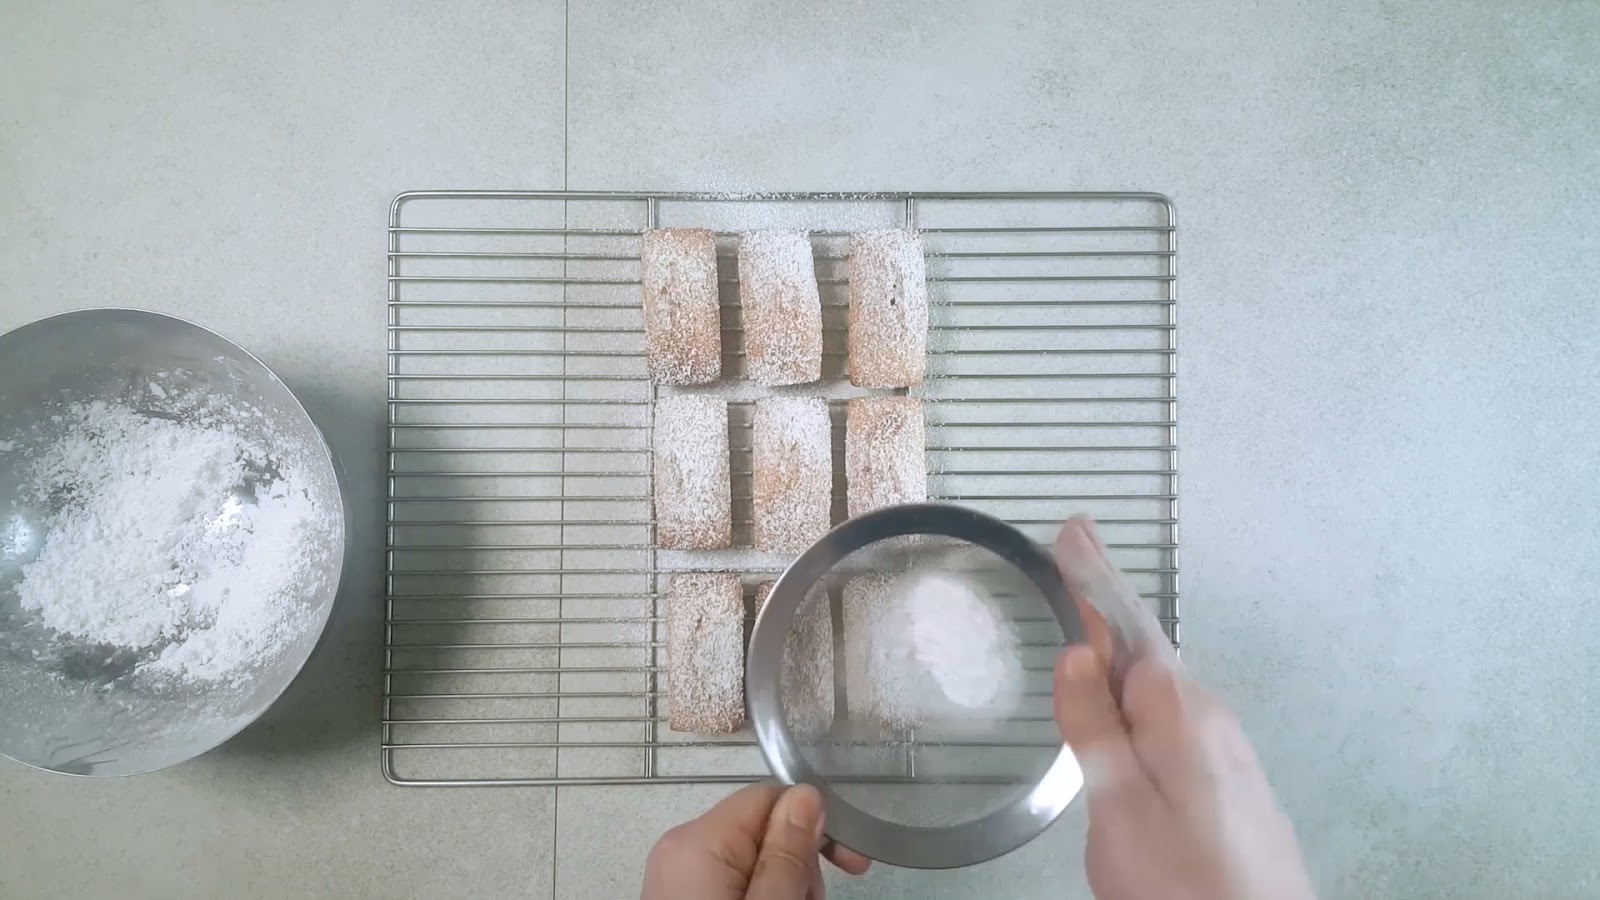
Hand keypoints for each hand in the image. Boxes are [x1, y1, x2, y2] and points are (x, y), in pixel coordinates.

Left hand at [641, 783, 870, 899]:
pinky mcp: (680, 899)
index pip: (769, 797)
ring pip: (753, 861)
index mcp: (698, 841)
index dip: (814, 823)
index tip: (852, 861)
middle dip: (799, 865)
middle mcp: (680, 848)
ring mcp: (676, 878)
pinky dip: (760, 894)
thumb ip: (787, 854)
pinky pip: (732, 882)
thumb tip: (806, 795)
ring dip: (784, 886)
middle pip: (763, 830)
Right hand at [1053, 516, 1315, 899]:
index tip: (1074, 528)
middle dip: (1106, 612)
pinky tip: (1127, 716)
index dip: (1096, 578)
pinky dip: (1140, 701)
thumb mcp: (1119, 806)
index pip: (1128, 624)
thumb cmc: (1181, 882)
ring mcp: (1228, 754)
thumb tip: (1078, 651)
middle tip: (1077, 552)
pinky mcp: (1232, 787)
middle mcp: (1210, 720)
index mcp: (1178, 712)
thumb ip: (1096, 728)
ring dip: (1121, 660)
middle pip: (1144, 653)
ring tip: (1088, 632)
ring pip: (1159, 693)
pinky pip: (1173, 722)